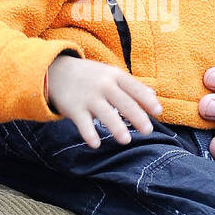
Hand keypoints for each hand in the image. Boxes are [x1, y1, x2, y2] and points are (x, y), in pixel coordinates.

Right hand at [46, 55, 161, 147]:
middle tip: (148, 131)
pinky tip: (96, 144)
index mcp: (115, 76)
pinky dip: (89, 133)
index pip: (135, 88)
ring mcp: (88, 97)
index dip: (147, 100)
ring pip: (105, 113)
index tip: (158, 112)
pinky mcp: (74, 108)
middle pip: (123, 102)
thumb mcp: (111, 74)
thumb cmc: (90, 76)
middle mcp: (103, 85)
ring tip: (126, 140)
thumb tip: (154, 95)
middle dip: (136, 116)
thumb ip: (131, 85)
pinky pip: (83, 123)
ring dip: (116, 127)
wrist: (56, 70)